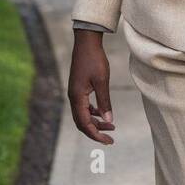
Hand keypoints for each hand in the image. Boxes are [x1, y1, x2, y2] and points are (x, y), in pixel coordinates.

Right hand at [68, 29, 114, 143]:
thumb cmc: (95, 60)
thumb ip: (105, 102)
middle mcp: (73, 97)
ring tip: (111, 126)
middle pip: (82, 122)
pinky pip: (84, 106)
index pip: (85, 123)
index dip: (96, 135)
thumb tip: (109, 121)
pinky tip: (102, 113)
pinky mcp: (78, 88)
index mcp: (77, 97)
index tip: (108, 141)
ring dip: (95, 122)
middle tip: (111, 138)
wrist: (86, 43)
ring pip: (83, 115)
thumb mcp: (102, 81)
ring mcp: (75, 93)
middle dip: (96, 131)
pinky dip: (93, 113)